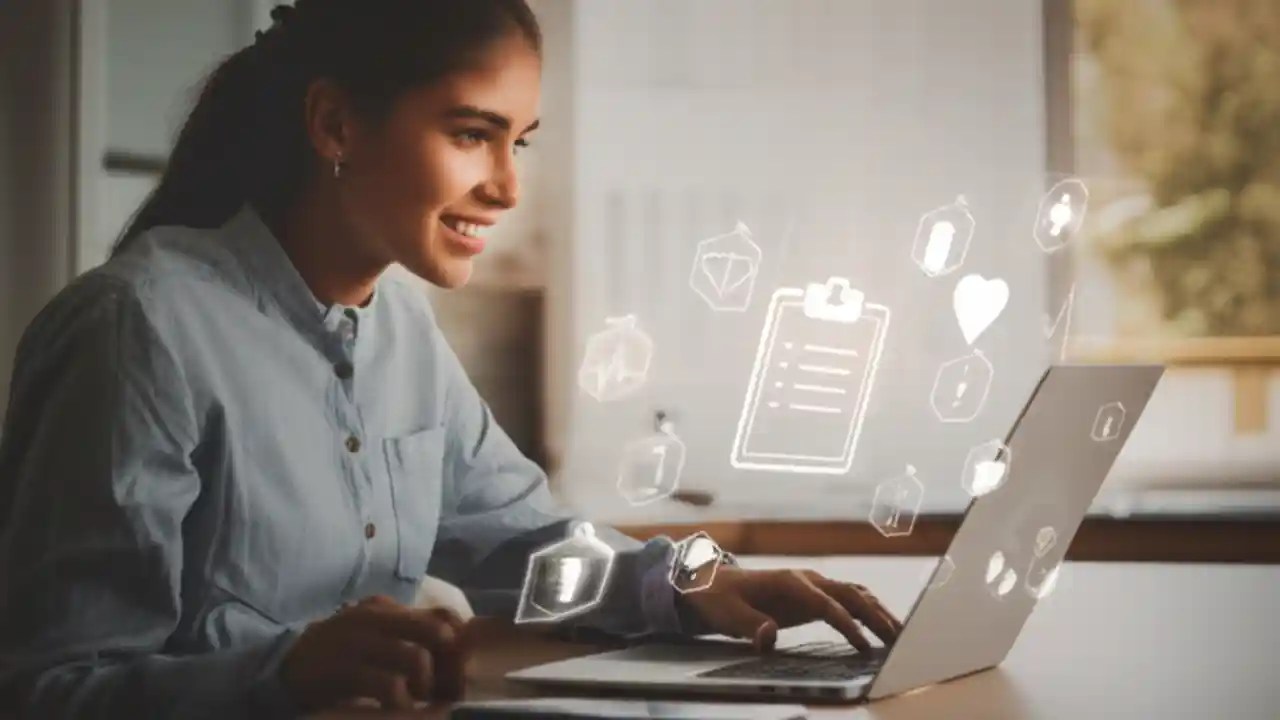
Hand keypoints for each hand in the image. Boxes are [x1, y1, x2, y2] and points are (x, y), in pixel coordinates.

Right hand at [280, 594, 468, 710]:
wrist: (286, 665)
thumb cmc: (340, 652)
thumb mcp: (373, 633)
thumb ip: (406, 632)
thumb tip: (453, 646)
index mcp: (386, 609)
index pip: (440, 615)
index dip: (458, 642)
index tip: (458, 667)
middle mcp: (376, 618)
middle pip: (436, 632)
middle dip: (449, 664)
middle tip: (445, 688)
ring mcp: (360, 642)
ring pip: (416, 658)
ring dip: (426, 686)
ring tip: (417, 700)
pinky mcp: (345, 670)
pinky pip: (389, 685)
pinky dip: (402, 702)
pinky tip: (398, 709)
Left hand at [676, 567, 902, 652]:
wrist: (710, 582)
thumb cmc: (720, 598)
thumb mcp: (727, 614)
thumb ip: (750, 626)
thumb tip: (770, 637)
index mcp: (789, 582)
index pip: (827, 603)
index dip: (847, 624)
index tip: (863, 645)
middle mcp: (807, 579)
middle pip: (851, 595)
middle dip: (876, 617)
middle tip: (899, 641)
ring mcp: (812, 585)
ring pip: (855, 595)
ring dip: (879, 613)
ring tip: (901, 635)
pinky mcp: (813, 596)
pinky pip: (848, 601)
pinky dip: (869, 611)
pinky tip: (883, 626)